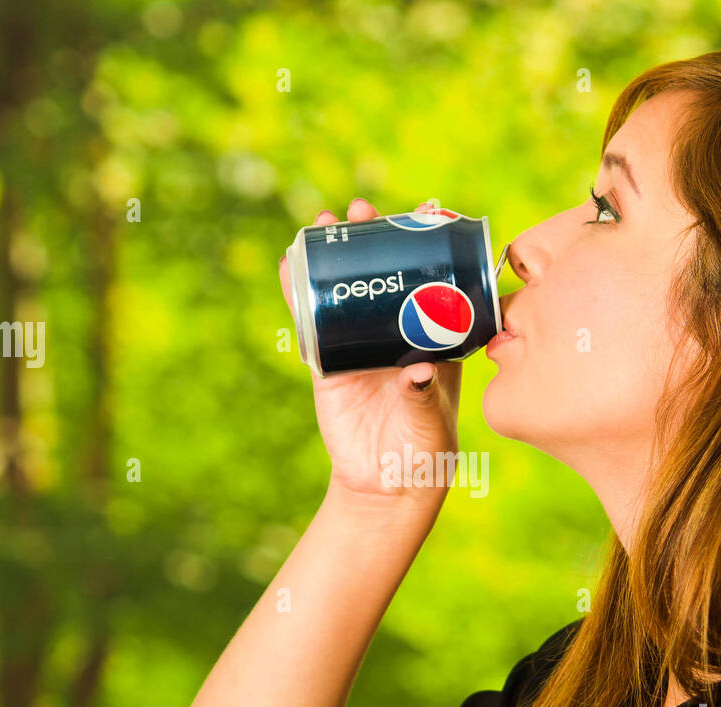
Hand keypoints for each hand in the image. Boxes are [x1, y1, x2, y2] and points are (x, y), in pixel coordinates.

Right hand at [280, 199, 462, 510]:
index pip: (430, 282)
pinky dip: (298, 294)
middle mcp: (396, 334)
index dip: (423, 247)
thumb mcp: (431, 422)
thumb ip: (423, 397)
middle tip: (363, 209)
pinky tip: (287, 265)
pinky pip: (311, 323)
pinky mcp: (328, 364)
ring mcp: (360, 345)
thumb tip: (416, 373)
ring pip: (345, 291)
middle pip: (383, 276)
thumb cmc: (424, 451)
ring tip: (323, 221)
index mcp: (433, 338)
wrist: (386, 484)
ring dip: (332, 256)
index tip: (420, 212)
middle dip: (372, 239)